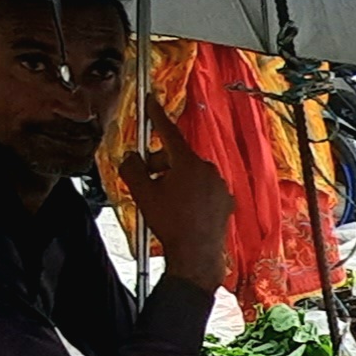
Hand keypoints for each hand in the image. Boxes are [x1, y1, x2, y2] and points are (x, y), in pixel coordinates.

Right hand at [118, 118, 233, 291]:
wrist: (195, 255)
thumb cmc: (171, 224)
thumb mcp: (143, 194)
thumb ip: (133, 169)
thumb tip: (130, 157)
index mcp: (188, 163)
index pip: (168, 132)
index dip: (157, 116)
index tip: (151, 100)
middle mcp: (208, 169)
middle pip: (178, 156)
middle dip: (160, 164)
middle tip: (147, 180)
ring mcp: (219, 185)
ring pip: (191, 174)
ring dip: (175, 180)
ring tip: (164, 202)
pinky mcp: (225, 201)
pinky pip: (204, 189)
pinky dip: (191, 194)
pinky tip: (181, 211)